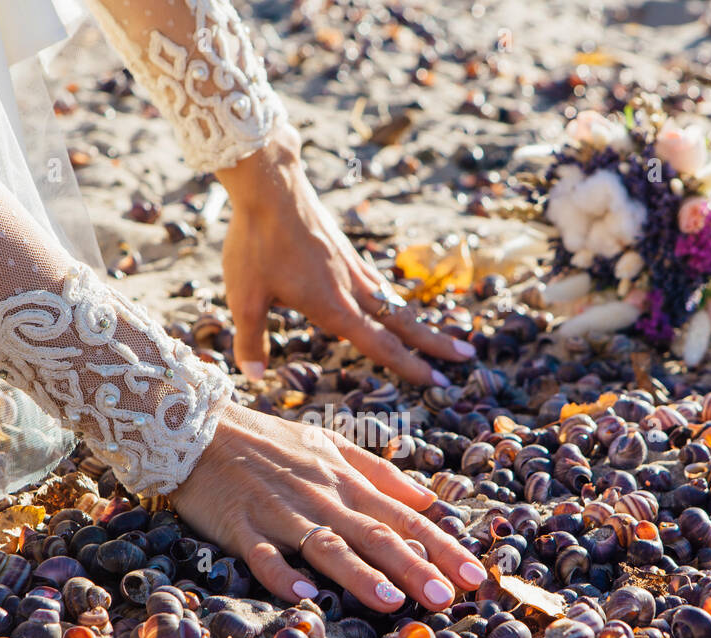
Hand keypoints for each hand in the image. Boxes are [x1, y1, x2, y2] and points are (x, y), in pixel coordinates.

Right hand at [169, 402, 487, 611]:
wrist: (200, 429)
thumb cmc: (270, 442)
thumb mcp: (330, 447)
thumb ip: (380, 474)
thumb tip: (430, 501)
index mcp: (346, 482)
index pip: (405, 519)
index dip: (443, 548)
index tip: (477, 577)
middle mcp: (321, 498)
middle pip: (374, 535)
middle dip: (414, 568)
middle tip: (447, 600)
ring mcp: (280, 514)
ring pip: (326, 546)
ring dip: (359, 574)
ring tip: (391, 602)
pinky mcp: (240, 528)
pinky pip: (263, 556)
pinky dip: (282, 576)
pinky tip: (304, 597)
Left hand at [216, 125, 474, 385]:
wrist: (270, 183)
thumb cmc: (255, 241)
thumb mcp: (244, 296)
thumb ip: (250, 339)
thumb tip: (251, 375)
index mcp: (333, 306)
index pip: (381, 344)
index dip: (409, 366)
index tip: (436, 381)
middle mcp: (351, 287)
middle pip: (402, 323)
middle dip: (435, 345)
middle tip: (466, 359)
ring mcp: (352, 266)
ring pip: (394, 301)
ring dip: (419, 322)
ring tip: (440, 337)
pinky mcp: (346, 249)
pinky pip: (377, 281)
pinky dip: (393, 299)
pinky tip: (392, 301)